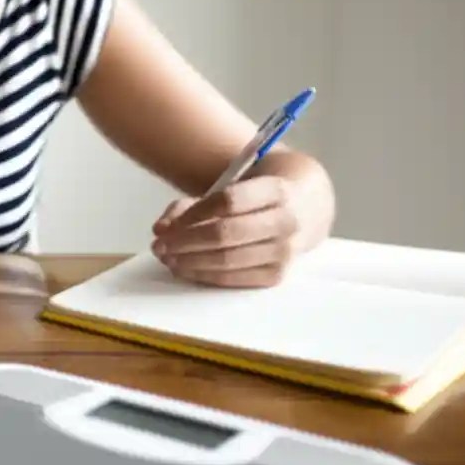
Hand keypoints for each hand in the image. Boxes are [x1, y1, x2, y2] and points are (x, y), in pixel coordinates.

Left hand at [150, 176, 302, 287]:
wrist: (305, 210)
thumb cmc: (256, 197)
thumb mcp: (231, 186)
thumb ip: (191, 205)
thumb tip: (161, 229)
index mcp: (276, 189)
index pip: (229, 201)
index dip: (193, 214)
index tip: (168, 224)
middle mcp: (286, 221)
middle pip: (226, 233)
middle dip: (185, 242)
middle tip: (158, 246)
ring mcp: (284, 251)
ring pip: (228, 259)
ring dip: (189, 262)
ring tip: (167, 259)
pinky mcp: (277, 275)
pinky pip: (234, 278)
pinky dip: (204, 275)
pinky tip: (185, 270)